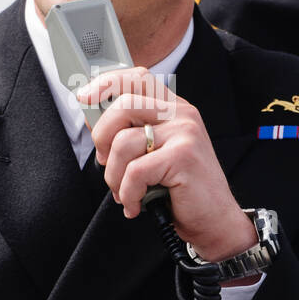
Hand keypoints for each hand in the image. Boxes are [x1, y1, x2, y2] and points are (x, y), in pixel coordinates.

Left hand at [76, 67, 257, 262]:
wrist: (214, 221)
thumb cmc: (180, 190)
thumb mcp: (151, 153)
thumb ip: (127, 131)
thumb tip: (90, 114)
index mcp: (173, 108)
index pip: (137, 78)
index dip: (107, 82)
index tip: (85, 97)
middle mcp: (181, 114)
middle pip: (123, 104)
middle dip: (101, 137)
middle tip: (107, 163)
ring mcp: (185, 133)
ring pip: (123, 142)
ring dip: (114, 176)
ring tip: (125, 192)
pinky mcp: (184, 156)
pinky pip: (135, 171)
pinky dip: (128, 194)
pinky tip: (136, 204)